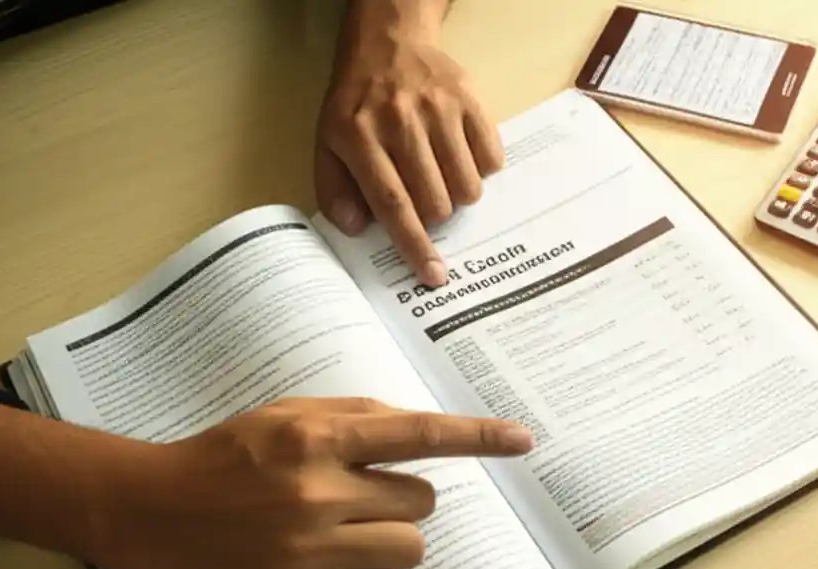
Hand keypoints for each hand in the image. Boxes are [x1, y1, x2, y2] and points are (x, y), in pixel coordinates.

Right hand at [95, 398, 531, 568]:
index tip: (522, 439)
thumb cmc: (223, 455)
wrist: (150, 509)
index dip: (478, 435)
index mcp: (317, 437)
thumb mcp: (284, 413)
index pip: (417, 433)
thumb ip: (352, 414)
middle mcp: (317, 491)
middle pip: (420, 501)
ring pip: (408, 548)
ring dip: (393, 542)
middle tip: (360, 500)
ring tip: (349, 536)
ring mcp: (306, 550)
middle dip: (402, 499)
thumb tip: (415, 427)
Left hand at [315, 0, 503, 286]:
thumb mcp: (327, 143)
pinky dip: (480, 169)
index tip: (432, 276)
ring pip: (466, 187)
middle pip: (434, 201)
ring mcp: (438, 109)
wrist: (387, 43)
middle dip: (433, 216)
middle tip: (423, 200)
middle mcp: (400, 122)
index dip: (413, 245)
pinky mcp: (468, 99)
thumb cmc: (357, 105)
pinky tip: (460, 156)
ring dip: (457, 196)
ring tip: (441, 177)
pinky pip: (490, 158)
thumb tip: (358, 230)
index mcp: (359, 137)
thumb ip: (335, 190)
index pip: (391, 204)